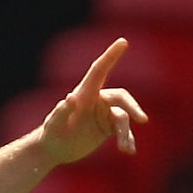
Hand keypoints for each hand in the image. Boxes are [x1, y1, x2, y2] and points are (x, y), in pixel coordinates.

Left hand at [38, 36, 144, 163]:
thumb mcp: (53, 127)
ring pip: (123, 118)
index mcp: (84, 93)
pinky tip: (129, 151)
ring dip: (126, 134)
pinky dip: (127, 140)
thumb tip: (70, 98)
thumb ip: (60, 113)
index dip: (111, 56)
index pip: (99, 70)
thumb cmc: (50, 135)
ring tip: (126, 150)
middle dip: (132, 107)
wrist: (54, 150)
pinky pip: (123, 130)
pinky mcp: (108, 126)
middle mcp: (97, 100)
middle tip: (142, 120)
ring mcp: (104, 113)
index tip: (123, 41)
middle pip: (121, 97)